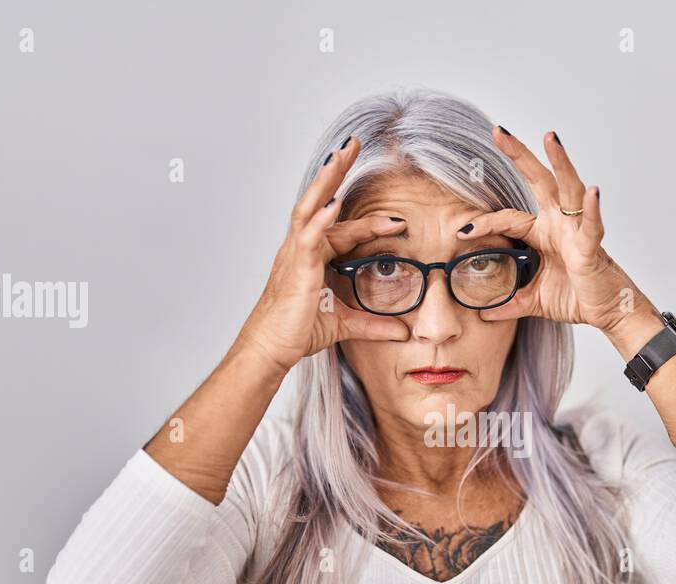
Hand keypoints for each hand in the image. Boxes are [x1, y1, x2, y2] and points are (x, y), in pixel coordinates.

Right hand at [236, 135, 411, 374]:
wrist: (271, 348)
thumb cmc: (297, 332)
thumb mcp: (345, 325)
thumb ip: (375, 325)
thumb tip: (404, 331)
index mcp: (313, 256)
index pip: (345, 230)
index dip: (371, 223)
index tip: (398, 220)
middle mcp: (301, 248)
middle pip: (321, 201)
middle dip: (337, 172)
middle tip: (354, 144)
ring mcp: (295, 254)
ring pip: (310, 207)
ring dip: (326, 181)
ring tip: (340, 154)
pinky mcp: (295, 268)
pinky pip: (308, 236)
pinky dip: (321, 218)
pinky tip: (335, 202)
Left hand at [457, 127, 658, 336]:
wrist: (609, 311)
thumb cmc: (578, 296)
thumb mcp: (534, 301)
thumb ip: (509, 303)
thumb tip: (482, 314)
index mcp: (544, 233)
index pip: (507, 218)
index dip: (484, 223)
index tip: (461, 230)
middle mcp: (560, 224)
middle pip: (538, 180)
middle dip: (519, 155)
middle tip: (498, 131)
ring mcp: (577, 232)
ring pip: (568, 190)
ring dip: (560, 163)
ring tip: (550, 138)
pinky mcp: (593, 248)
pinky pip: (593, 226)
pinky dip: (593, 209)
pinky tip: (593, 191)